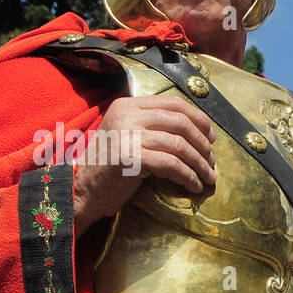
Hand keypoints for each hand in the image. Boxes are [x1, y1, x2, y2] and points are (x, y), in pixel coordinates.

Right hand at [72, 96, 217, 236]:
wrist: (81, 189)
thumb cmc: (109, 166)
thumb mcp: (127, 135)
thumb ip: (152, 127)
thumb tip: (196, 131)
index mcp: (128, 105)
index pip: (173, 103)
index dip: (199, 119)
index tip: (212, 137)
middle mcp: (127, 115)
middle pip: (180, 123)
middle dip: (203, 144)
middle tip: (212, 161)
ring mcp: (127, 135)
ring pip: (179, 146)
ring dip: (199, 164)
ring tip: (208, 178)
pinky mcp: (130, 158)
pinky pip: (171, 165)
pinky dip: (188, 177)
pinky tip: (193, 186)